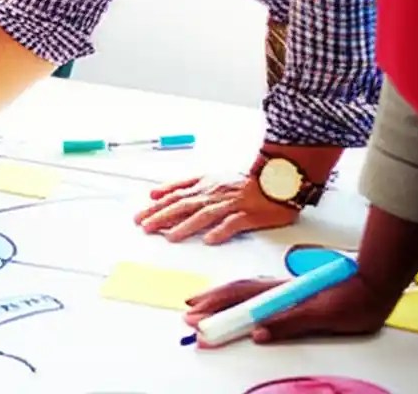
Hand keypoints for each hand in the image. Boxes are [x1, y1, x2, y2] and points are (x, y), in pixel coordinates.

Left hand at [135, 175, 298, 244]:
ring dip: (186, 226)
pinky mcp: (249, 214)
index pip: (174, 196)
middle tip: (145, 227)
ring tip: (170, 236)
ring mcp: (231, 204)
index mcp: (204, 185)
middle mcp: (214, 193)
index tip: (139, 216)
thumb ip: (182, 185)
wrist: (278, 177)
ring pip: (205, 214)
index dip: (156, 207)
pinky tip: (210, 240)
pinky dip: (221, 230)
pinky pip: (234, 223)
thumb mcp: (208, 178)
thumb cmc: (243, 182)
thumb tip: (154, 193)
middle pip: (184, 205)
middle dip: (162, 216)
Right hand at [184, 273, 398, 345]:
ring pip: (241, 291)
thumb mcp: (322, 317)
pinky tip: (230, 302)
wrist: (372, 286)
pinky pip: (251, 293)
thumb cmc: (351, 301)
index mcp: (280, 292)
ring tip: (198, 306)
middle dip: (209, 303)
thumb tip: (257, 333)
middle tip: (187, 315)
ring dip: (218, 299)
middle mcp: (275, 288)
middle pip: (235, 293)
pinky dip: (233, 297)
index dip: (216, 309)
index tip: (198, 321)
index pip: (240, 300)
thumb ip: (288, 323)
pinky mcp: (286, 293)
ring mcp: (279, 289)